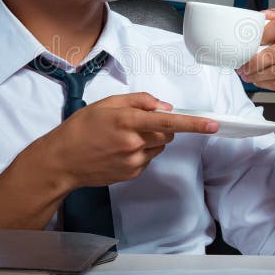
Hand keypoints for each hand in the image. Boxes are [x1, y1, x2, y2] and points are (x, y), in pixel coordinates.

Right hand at [36, 93, 217, 189]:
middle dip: (161, 127)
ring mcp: (133, 161)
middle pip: (167, 134)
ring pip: (158, 147)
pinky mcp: (131, 174)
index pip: (169, 121)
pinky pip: (147, 160)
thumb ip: (140, 101)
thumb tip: (165, 107)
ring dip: (150, 140)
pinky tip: (119, 150)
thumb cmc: (81, 128)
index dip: (194, 124)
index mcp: (129, 121)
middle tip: (138, 123)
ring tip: (123, 138)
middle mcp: (134, 142)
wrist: (62, 160)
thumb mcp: (107, 103)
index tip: (212, 125)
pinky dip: (141, 152)